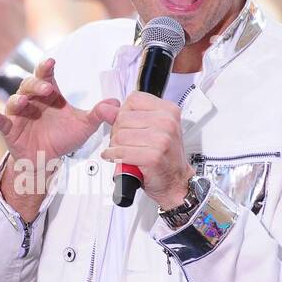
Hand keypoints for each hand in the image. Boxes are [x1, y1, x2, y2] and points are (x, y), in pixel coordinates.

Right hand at [0, 57, 118, 165]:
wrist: (48, 160)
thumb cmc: (62, 138)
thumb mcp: (84, 126)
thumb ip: (98, 114)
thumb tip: (117, 104)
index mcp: (48, 95)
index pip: (46, 76)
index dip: (47, 68)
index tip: (51, 63)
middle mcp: (32, 101)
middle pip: (29, 86)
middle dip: (37, 85)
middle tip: (47, 89)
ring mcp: (19, 115)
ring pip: (14, 101)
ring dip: (18, 100)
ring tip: (24, 102)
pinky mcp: (10, 130)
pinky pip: (1, 122)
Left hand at [98, 92, 193, 208]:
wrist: (176, 181)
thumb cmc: (165, 156)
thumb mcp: (152, 129)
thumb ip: (128, 116)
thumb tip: (105, 108)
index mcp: (168, 111)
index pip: (133, 100)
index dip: (124, 113)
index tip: (127, 125)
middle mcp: (167, 122)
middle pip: (123, 118)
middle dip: (117, 132)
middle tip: (125, 142)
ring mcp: (161, 139)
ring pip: (119, 136)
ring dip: (115, 146)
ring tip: (123, 151)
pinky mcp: (153, 157)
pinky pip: (121, 152)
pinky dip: (114, 157)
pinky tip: (117, 159)